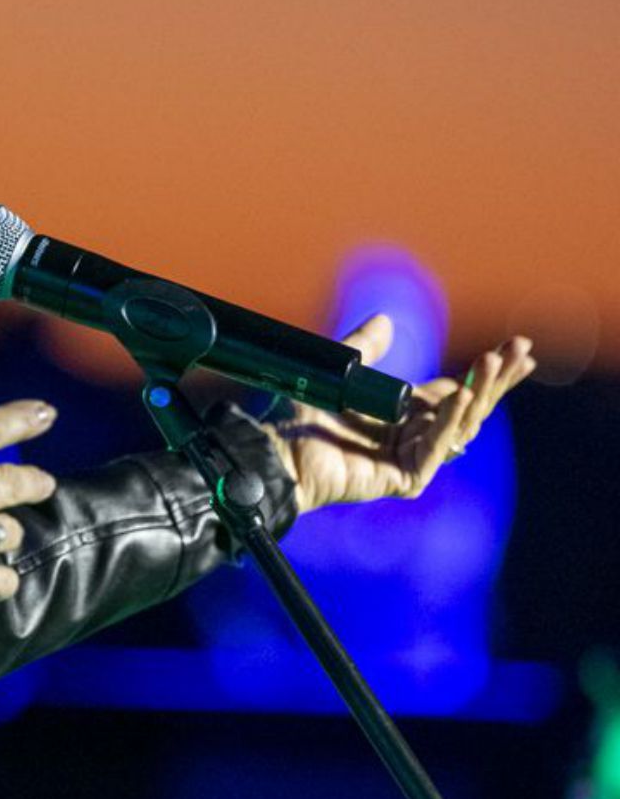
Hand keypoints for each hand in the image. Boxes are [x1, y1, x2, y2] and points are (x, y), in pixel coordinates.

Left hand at [264, 314, 536, 513]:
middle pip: (468, 407)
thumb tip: (387, 320)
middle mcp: (412, 437)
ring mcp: (410, 459)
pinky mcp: (404, 477)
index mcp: (401, 414)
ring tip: (495, 361)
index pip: (455, 391)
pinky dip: (449, 419)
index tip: (515, 349)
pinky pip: (435, 446)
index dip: (485, 372)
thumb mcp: (342, 370)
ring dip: (479, 391)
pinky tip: (461, 395)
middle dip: (496, 379)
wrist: (274, 446)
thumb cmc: (298, 413)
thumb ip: (365, 348)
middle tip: (523, 349)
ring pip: (460, 425)